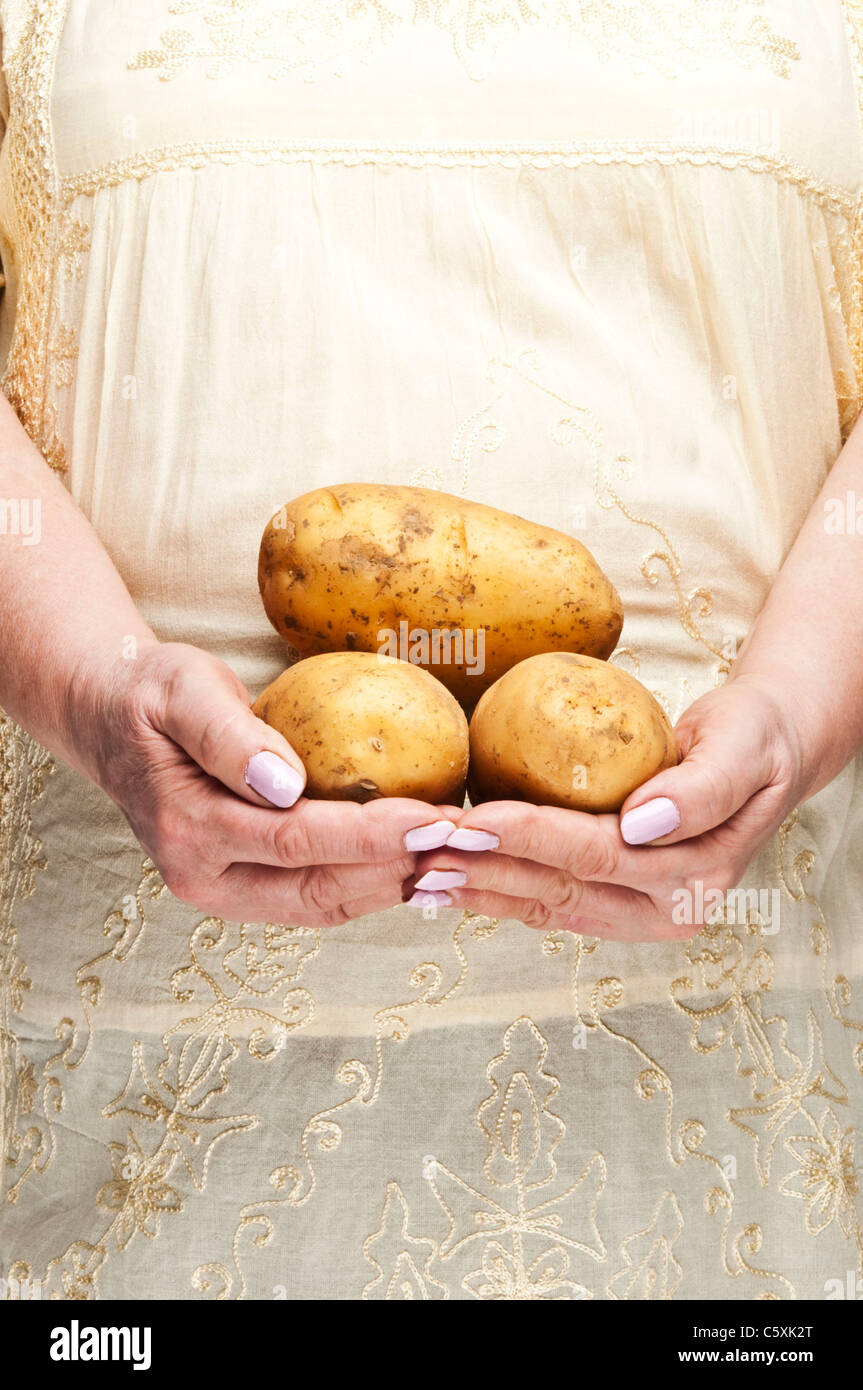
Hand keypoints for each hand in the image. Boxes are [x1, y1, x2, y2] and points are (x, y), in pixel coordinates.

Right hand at [74, 641, 458, 925]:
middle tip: (462, 843)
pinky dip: (365, 886)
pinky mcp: (240, 888)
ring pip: (319, 906)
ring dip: (388, 887)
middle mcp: (200, 876)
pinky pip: (312, 897)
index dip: (369, 835)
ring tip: (451, 858)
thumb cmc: (150, 693)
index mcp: (187, 827)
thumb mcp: (181, 690)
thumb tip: (285, 783)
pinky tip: (412, 864)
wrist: (110, 718)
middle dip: (395, 869)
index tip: (433, 817)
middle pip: (315, 888)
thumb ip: (229, 735)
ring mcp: (220, 891)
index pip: (294, 841)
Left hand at [406, 675, 806, 940]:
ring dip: (478, 889)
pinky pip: (546, 901)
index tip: (472, 817)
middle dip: (485, 869)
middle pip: (559, 889)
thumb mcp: (743, 750)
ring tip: (417, 873)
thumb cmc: (754, 739)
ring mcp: (637, 915)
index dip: (530, 837)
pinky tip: (448, 880)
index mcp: (696, 879)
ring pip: (544, 904)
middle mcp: (665, 910)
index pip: (596, 855)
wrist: (765, 751)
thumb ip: (702, 790)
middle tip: (422, 848)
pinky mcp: (612, 906)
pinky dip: (495, 890)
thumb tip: (644, 823)